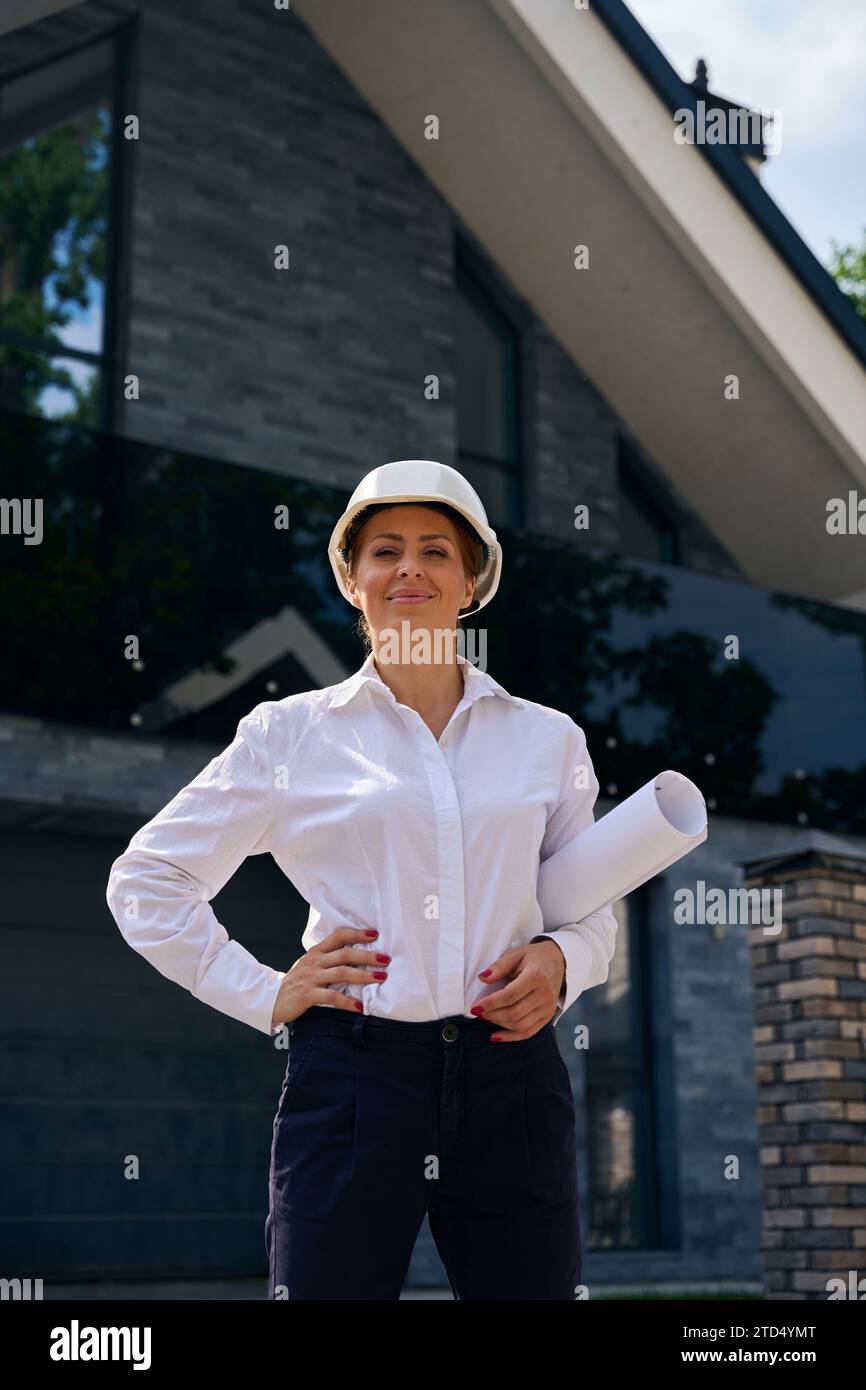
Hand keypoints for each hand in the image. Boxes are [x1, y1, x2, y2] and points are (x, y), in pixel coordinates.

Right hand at [270, 927, 389, 1028]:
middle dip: (367, 955)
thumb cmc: (296, 982)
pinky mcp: (308, 995)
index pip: (338, 936)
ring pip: (341, 973)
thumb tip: (355, 956)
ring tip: (380, 978)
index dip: (357, 933)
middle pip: (345, 954)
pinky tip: (360, 1006)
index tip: (375, 934)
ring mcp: (311, 978)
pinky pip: (331, 997)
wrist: (272, 999)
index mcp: (316, 952)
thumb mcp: (310, 965)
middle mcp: (315, 962)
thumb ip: (328, 959)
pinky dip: (348, 1002)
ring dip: (363, 975)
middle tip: (386, 959)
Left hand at [471, 940, 564, 1039]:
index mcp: (536, 976)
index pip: (510, 995)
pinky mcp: (548, 1016)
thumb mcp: (515, 955)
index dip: (490, 1003)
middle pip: (514, 1012)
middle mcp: (544, 994)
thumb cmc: (533, 958)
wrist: (556, 961)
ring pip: (520, 1025)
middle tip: (478, 1012)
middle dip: (492, 1015)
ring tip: (487, 1017)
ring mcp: (548, 1007)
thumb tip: (483, 978)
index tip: (475, 1006)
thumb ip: (499, 966)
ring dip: (500, 1024)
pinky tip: (496, 1035)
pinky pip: (529, 1032)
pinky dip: (511, 1037)